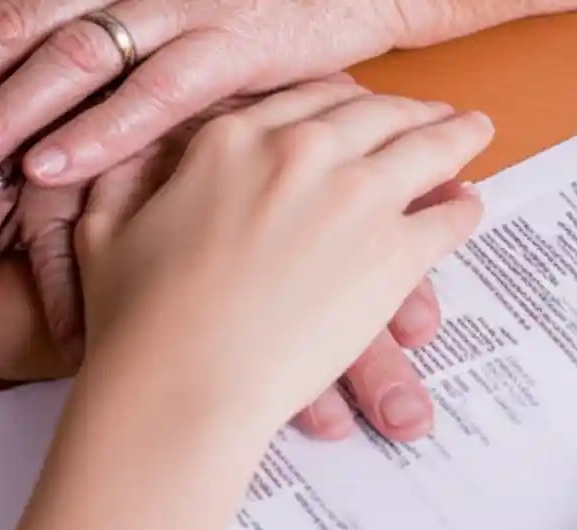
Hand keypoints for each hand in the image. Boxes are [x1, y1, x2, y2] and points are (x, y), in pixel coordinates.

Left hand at [0, 0, 412, 188]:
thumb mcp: (170, 1)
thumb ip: (103, 17)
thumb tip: (33, 57)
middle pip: (9, 22)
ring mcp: (184, 5)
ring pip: (68, 56)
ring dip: (1, 116)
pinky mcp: (239, 46)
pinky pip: (156, 92)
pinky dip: (98, 131)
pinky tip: (51, 170)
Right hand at [0, 77, 461, 441]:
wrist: (180, 383)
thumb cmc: (136, 320)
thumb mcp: (103, 232)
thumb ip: (118, 183)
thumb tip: (115, 157)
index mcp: (233, 138)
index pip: (303, 100)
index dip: (338, 101)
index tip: (357, 106)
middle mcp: (301, 152)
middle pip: (372, 113)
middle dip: (405, 109)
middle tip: (428, 112)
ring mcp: (354, 197)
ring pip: (424, 148)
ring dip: (454, 136)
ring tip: (473, 132)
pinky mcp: (393, 251)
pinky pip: (446, 216)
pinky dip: (463, 209)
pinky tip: (469, 205)